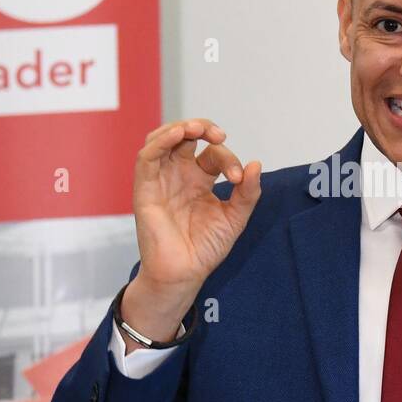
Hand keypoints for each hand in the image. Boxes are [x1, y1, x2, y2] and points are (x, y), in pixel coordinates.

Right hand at [122, 118, 260, 342]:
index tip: (239, 179)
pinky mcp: (145, 188)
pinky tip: (177, 134)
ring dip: (179, 127)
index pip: (212, 155)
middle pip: (185, 137)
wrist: (184, 274)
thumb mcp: (235, 218)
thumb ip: (248, 193)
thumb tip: (257, 164)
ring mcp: (160, 180)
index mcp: (199, 180)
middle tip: (220, 136)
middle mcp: (178, 175)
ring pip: (162, 139)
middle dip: (202, 128)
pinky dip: (160, 141)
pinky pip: (147, 157)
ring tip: (198, 128)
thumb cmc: (205, 249)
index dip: (228, 159)